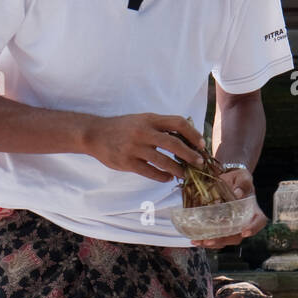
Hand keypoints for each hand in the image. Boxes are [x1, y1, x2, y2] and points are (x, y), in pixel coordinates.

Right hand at [85, 112, 206, 181]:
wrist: (95, 134)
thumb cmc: (124, 127)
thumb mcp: (142, 120)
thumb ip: (161, 126)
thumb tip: (187, 137)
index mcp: (150, 119)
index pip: (178, 123)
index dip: (193, 134)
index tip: (201, 145)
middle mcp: (143, 132)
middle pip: (174, 144)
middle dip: (190, 155)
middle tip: (199, 163)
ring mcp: (135, 148)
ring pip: (163, 161)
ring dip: (178, 169)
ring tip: (185, 174)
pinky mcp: (127, 162)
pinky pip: (150, 172)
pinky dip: (162, 176)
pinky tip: (168, 178)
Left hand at [193, 165, 267, 249]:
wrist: (227, 182)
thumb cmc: (238, 180)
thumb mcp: (242, 176)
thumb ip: (243, 182)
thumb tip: (238, 193)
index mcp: (252, 210)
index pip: (259, 221)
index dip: (253, 228)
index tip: (245, 232)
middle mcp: (243, 222)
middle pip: (237, 236)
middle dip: (224, 240)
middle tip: (210, 240)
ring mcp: (231, 228)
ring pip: (225, 240)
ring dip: (212, 243)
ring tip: (199, 241)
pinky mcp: (220, 229)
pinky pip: (215, 239)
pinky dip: (205, 241)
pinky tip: (196, 240)